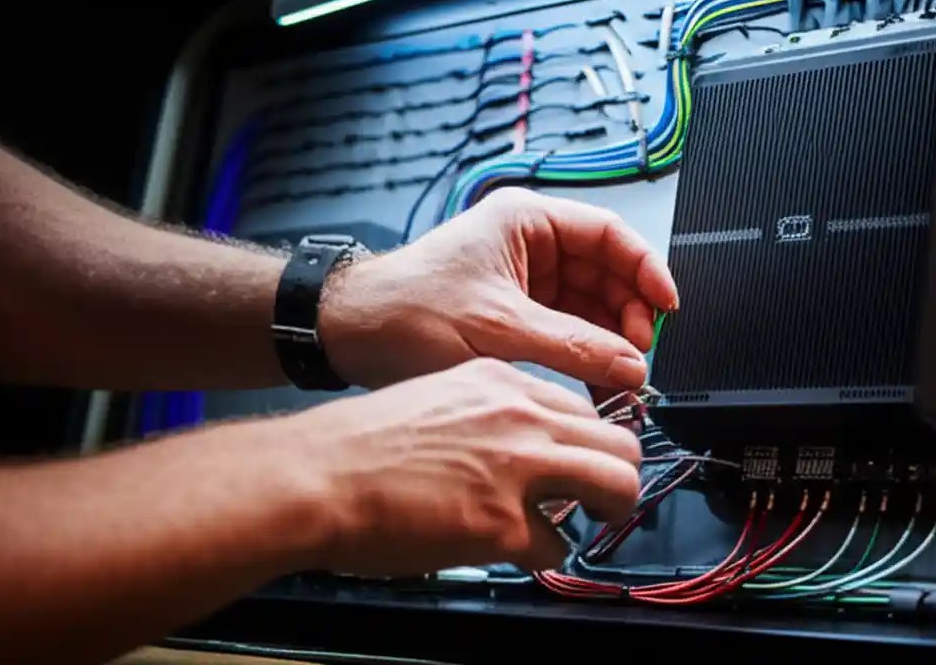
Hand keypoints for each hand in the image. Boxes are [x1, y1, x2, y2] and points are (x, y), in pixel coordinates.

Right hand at [292, 358, 640, 575]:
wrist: (317, 475)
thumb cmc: (357, 444)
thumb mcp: (436, 397)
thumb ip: (487, 415)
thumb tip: (518, 448)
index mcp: (500, 380)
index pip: (579, 405)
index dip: (585, 439)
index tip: (580, 457)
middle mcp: (520, 416)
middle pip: (618, 441)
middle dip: (617, 473)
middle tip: (601, 495)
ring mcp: (519, 468)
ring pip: (617, 484)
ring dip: (608, 509)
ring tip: (587, 522)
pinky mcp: (506, 523)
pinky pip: (558, 545)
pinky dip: (543, 555)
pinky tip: (514, 550)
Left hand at [321, 187, 678, 390]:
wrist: (351, 334)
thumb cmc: (406, 310)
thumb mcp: (497, 329)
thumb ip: (571, 347)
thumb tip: (632, 365)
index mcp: (526, 221)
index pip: (609, 234)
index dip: (646, 268)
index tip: (667, 307)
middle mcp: (529, 244)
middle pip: (606, 272)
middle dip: (629, 313)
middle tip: (640, 354)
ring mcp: (524, 279)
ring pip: (590, 305)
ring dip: (610, 340)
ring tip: (623, 377)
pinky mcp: (514, 313)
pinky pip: (567, 328)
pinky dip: (586, 354)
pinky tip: (598, 382)